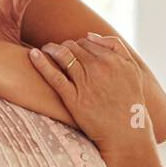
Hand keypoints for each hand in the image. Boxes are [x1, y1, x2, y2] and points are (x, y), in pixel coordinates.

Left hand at [27, 32, 153, 154]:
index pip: (87, 42)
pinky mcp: (73, 98)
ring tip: (44, 50)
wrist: (125, 132)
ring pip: (62, 56)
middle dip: (63, 46)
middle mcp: (99, 68)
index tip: (71, 48)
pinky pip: (53, 76)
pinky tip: (33, 54)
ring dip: (51, 50)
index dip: (76, 44)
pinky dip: (41, 63)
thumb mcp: (132, 70)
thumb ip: (115, 48)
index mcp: (113, 60)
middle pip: (73, 47)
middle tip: (55, 49)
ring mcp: (85, 82)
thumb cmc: (129, 102)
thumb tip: (89, 35)